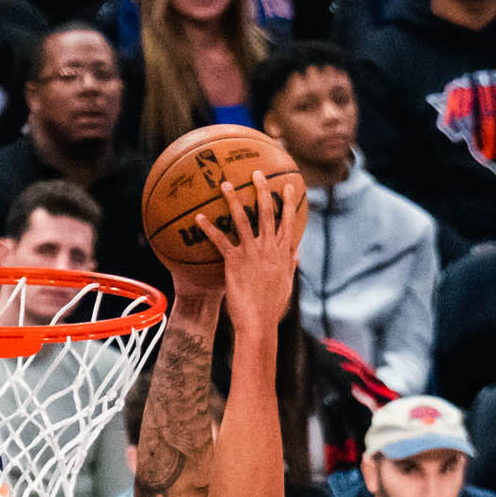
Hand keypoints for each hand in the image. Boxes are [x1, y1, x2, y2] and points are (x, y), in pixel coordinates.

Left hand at [195, 171, 303, 344]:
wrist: (259, 323)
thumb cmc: (272, 308)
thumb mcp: (286, 285)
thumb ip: (290, 266)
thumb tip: (296, 254)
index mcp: (283, 253)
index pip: (289, 221)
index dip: (290, 202)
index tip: (289, 185)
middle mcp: (269, 249)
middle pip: (268, 212)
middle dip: (263, 189)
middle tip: (257, 172)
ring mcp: (252, 254)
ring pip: (244, 219)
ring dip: (234, 199)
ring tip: (225, 184)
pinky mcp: (235, 262)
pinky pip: (220, 241)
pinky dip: (209, 229)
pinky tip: (199, 218)